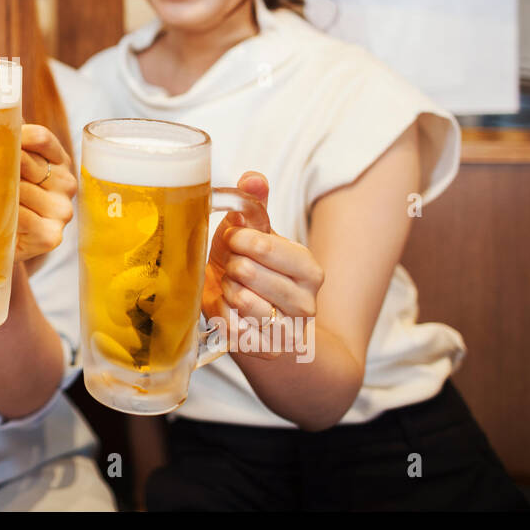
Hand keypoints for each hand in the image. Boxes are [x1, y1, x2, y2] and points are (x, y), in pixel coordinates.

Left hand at [13, 124, 75, 264]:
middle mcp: (67, 183)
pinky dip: (0, 216)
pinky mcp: (51, 236)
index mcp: (59, 160)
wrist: (2, 245)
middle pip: (26, 161)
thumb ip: (7, 142)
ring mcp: (62, 211)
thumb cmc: (5, 200)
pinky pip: (20, 217)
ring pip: (20, 189)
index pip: (40, 137)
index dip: (14, 136)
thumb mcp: (10, 167)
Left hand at [202, 172, 321, 357]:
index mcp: (309, 268)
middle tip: (234, 269)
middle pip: (247, 272)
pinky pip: (229, 326)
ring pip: (239, 300)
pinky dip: (220, 314)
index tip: (234, 240)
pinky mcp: (266, 350)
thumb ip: (255, 206)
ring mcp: (287, 331)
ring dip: (225, 290)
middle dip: (230, 266)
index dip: (237, 239)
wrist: (259, 324)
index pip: (263, 246)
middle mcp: (306, 303)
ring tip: (233, 288)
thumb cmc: (253, 270)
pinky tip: (228, 309)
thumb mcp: (256, 236)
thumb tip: (252, 178)